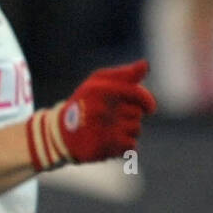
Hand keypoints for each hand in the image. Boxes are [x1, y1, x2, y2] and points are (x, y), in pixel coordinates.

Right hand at [26, 60, 154, 170]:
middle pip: (137, 114)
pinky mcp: (103, 147)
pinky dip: (125, 146)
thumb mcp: (99, 82)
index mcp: (99, 89)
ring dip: (129, 132)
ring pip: (135, 130)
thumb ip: (124, 74)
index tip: (150, 109)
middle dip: (131, 116)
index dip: (147, 101)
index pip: (135, 93)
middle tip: (114, 119)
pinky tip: (112, 142)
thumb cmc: (86, 102)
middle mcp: (100, 108)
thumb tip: (145, 64)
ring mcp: (102, 129)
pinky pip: (131, 147)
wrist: (62, 132)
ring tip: (111, 130)